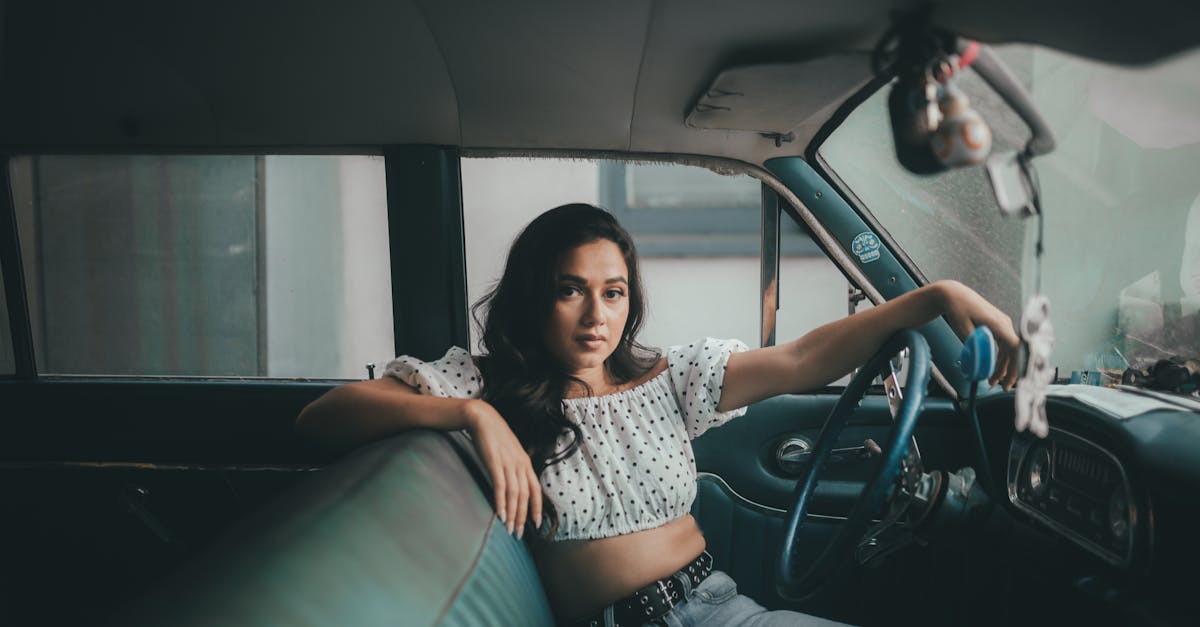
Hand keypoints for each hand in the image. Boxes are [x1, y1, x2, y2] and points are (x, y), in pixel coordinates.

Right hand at [463, 400, 541, 538]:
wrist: (483, 418)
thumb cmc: (495, 437)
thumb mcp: (510, 453)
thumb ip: (514, 468)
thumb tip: (515, 486)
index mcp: (525, 463)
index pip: (536, 490)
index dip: (537, 508)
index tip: (536, 525)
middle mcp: (520, 464)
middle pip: (525, 496)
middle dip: (523, 517)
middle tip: (518, 534)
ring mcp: (508, 463)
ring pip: (515, 494)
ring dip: (512, 514)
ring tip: (509, 530)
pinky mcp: (495, 463)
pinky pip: (500, 487)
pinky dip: (501, 502)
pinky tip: (500, 515)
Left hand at [936, 280, 1020, 389]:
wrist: (954, 295)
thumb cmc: (958, 308)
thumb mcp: (965, 331)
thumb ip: (976, 347)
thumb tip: (982, 363)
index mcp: (999, 324)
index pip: (1016, 348)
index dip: (1016, 365)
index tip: (1012, 378)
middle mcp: (1004, 324)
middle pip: (1014, 352)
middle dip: (1009, 371)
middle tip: (1003, 386)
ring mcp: (1002, 324)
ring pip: (1008, 350)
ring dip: (1003, 366)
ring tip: (993, 380)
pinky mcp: (997, 326)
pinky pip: (1003, 345)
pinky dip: (1000, 357)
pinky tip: (994, 368)